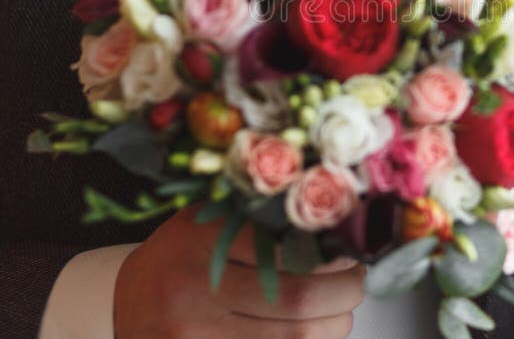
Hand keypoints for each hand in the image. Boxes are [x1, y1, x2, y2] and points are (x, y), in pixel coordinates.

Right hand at [114, 206, 365, 338]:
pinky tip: (314, 333)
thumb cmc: (182, 254)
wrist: (124, 301)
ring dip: (332, 328)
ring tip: (341, 313)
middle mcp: (194, 291)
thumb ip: (261, 222)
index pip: (286, 251)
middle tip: (357, 284)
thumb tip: (334, 236)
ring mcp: (194, 338)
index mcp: (201, 241)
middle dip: (343, 295)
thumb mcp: (210, 221)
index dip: (332, 259)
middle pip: (297, 301)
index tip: (351, 254)